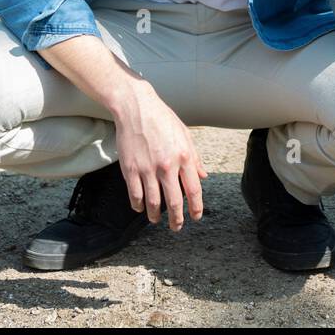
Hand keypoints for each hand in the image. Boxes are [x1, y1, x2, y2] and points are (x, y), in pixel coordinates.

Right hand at [109, 81, 206, 231]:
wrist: (136, 108)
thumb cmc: (162, 119)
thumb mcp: (185, 135)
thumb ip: (195, 158)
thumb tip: (203, 176)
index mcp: (184, 157)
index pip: (194, 190)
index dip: (196, 208)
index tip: (195, 217)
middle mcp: (167, 165)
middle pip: (174, 202)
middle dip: (177, 219)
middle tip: (176, 227)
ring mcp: (147, 168)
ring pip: (153, 202)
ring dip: (155, 215)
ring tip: (156, 220)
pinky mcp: (130, 169)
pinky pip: (135, 194)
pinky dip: (138, 205)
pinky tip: (140, 208)